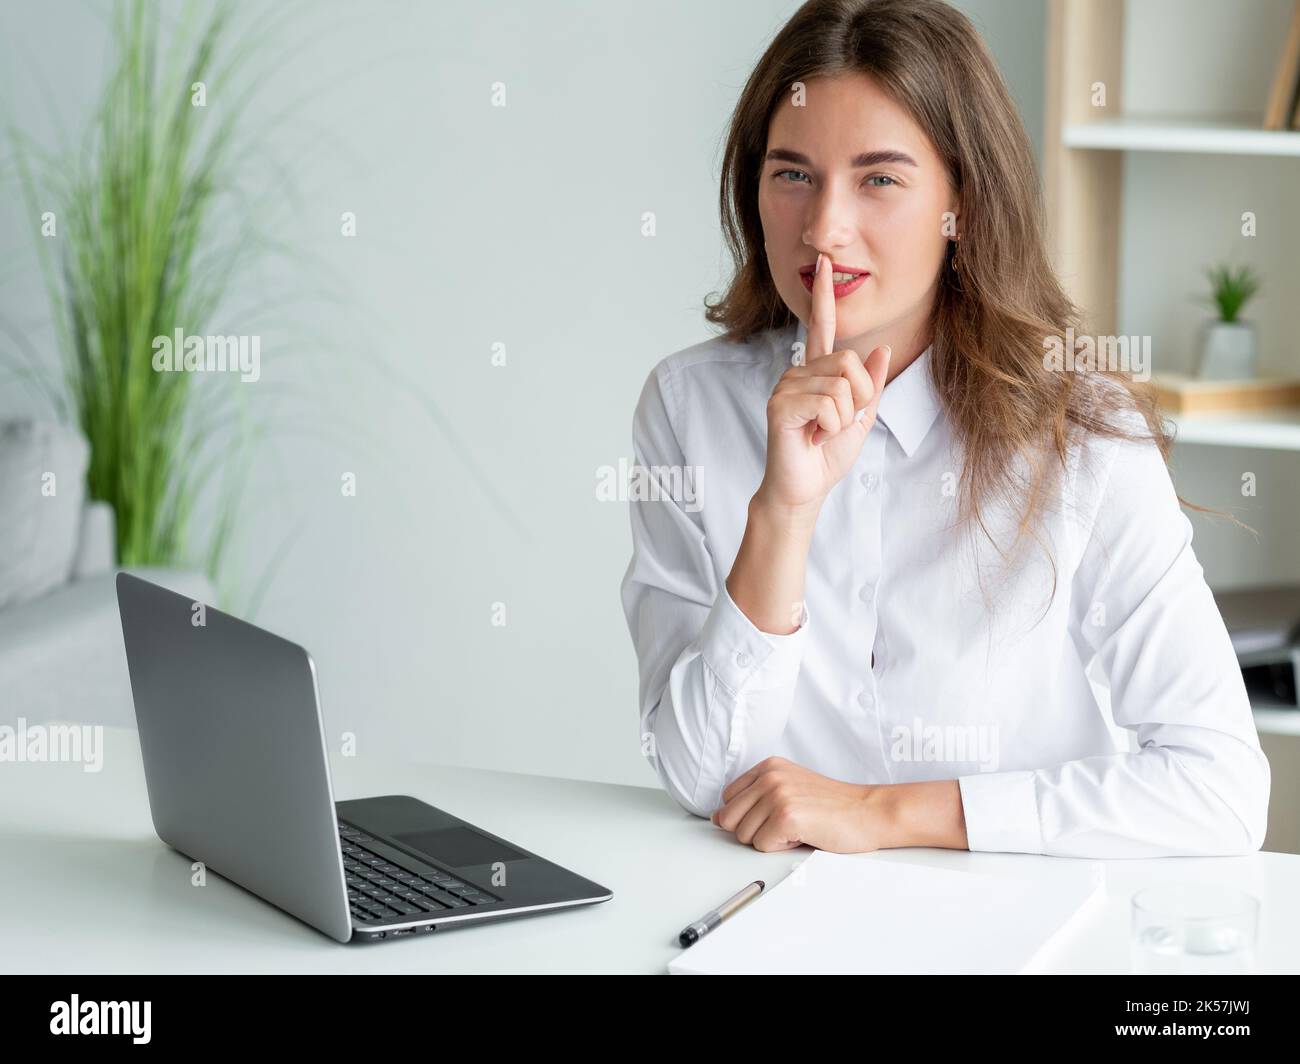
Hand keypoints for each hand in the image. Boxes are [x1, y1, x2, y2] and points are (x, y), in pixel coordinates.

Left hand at [709, 756, 891, 852]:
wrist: (868, 812)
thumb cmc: (833, 806)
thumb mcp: (789, 788)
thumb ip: (754, 799)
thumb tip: (718, 817)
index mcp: (768, 766)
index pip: (728, 799)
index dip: (748, 816)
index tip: (772, 816)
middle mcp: (770, 776)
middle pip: (729, 819)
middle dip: (753, 831)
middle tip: (785, 825)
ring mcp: (777, 794)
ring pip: (744, 836)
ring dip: (770, 840)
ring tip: (798, 827)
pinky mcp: (786, 816)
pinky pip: (762, 846)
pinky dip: (782, 847)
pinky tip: (803, 834)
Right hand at [756, 252, 891, 516]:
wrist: (805, 488)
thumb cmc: (826, 456)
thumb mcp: (861, 418)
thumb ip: (870, 386)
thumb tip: (881, 350)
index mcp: (816, 372)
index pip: (821, 326)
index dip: (824, 296)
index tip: (825, 264)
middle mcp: (798, 372)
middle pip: (848, 361)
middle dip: (858, 399)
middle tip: (837, 425)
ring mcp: (786, 386)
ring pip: (841, 385)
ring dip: (843, 418)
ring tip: (822, 433)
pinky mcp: (780, 404)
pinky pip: (827, 403)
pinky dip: (831, 426)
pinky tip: (813, 437)